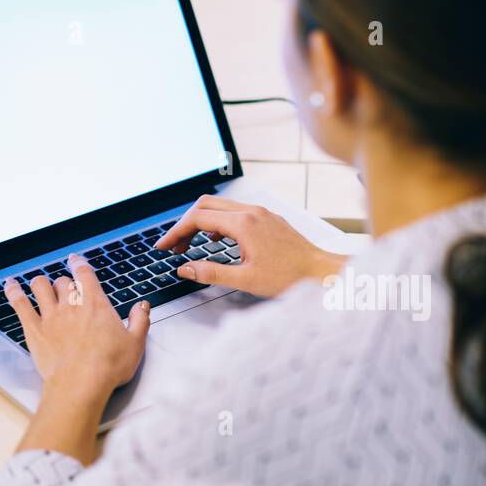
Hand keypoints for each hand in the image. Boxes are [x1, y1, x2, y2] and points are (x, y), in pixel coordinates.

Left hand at [5, 254, 149, 398]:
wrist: (82, 382)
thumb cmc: (109, 365)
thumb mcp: (135, 343)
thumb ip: (139, 321)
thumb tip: (143, 306)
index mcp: (96, 304)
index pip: (85, 274)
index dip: (79, 264)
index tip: (75, 259)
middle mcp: (71, 305)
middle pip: (62, 282)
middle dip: (64, 283)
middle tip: (65, 288)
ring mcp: (50, 316)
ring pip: (40, 287)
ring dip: (41, 283)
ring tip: (40, 284)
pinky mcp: (34, 330)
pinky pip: (20, 304)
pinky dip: (14, 292)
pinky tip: (10, 285)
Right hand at [155, 195, 344, 297]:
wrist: (322, 272)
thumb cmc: (291, 277)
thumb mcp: (246, 279)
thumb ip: (211, 273)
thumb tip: (185, 269)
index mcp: (243, 224)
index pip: (197, 218)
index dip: (176, 232)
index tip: (163, 247)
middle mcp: (252, 212)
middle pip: (206, 205)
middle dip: (185, 224)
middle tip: (174, 246)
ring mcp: (262, 213)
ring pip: (222, 207)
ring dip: (202, 222)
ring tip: (192, 245)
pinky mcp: (269, 219)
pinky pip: (237, 212)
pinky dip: (220, 222)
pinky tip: (219, 240)